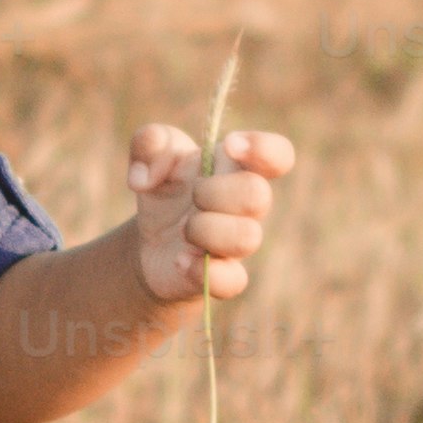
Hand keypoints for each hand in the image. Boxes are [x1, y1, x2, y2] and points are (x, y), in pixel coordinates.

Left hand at [124, 121, 297, 303]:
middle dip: (215, 192)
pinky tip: (180, 260)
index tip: (229, 146)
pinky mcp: (225, 278)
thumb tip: (143, 176)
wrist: (149, 244)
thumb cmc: (167, 192)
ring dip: (205, 229)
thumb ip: (149, 142)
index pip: (279, 154)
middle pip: (258, 195)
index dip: (264, 148)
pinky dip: (200, 269)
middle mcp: (247, 207)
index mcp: (238, 168)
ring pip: (247, 237)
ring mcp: (238, 244)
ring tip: (183, 230)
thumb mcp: (151, 156)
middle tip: (193, 195)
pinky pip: (232, 281)